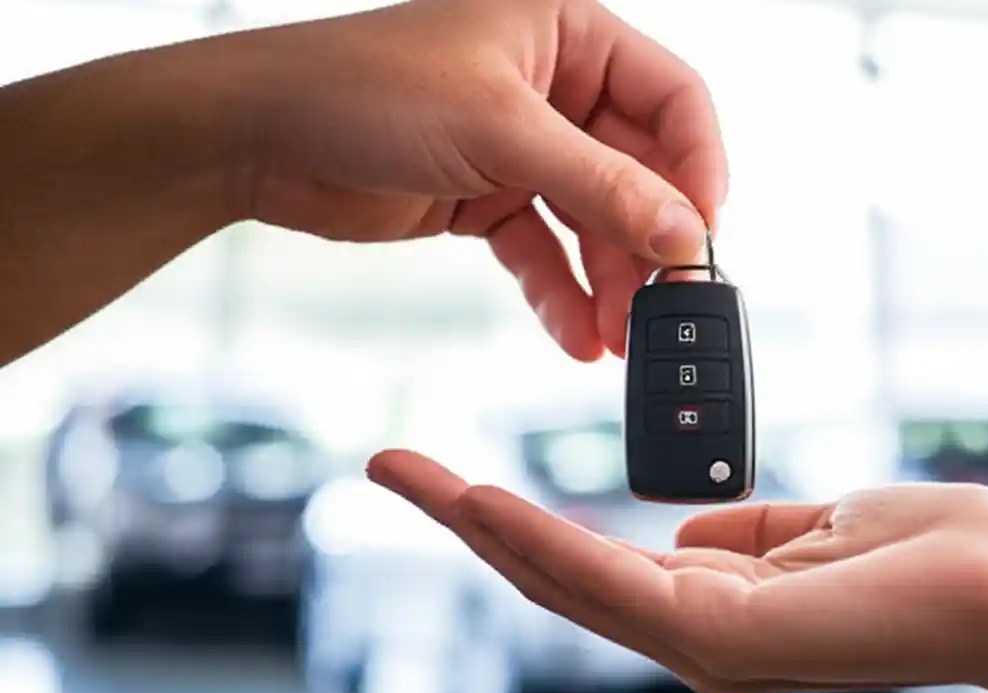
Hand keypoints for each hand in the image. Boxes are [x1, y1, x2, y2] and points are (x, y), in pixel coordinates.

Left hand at [222, 0, 725, 358]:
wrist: (255, 136)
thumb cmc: (362, 89)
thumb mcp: (499, 131)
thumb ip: (602, 185)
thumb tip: (687, 233)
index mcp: (567, 32)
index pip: (672, 96)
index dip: (698, 165)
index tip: (705, 233)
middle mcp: (552, 85)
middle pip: (637, 168)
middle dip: (649, 240)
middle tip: (665, 306)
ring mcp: (519, 144)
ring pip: (592, 218)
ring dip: (608, 279)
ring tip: (619, 338)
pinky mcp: (485, 196)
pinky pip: (542, 248)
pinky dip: (559, 291)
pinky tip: (576, 335)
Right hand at [366, 449, 987, 692]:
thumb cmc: (933, 556)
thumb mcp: (818, 526)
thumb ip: (746, 532)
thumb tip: (688, 529)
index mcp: (715, 603)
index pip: (591, 563)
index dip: (515, 523)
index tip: (453, 478)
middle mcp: (696, 634)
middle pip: (557, 576)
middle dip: (469, 523)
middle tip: (392, 469)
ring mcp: (706, 646)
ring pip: (566, 584)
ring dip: (484, 530)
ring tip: (417, 479)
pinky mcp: (725, 641)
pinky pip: (614, 588)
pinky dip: (543, 546)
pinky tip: (490, 506)